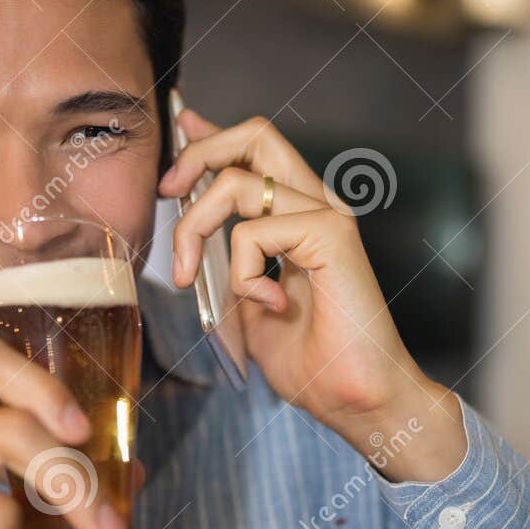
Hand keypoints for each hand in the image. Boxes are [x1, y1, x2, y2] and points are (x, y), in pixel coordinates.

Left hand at [159, 110, 466, 482]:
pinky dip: (242, 272)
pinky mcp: (331, 235)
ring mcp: (326, 216)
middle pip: (254, 135)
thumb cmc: (316, 365)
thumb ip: (230, 267)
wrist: (361, 401)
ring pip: (236, 183)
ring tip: (195, 280)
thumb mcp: (250, 308)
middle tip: (168, 196)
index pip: (255, 151)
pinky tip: (270, 304)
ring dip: (196, 230)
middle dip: (197, 154)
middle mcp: (316, 205)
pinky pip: (253, 232)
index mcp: (299, 217)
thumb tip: (196, 248)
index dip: (212, 135)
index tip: (181, 127)